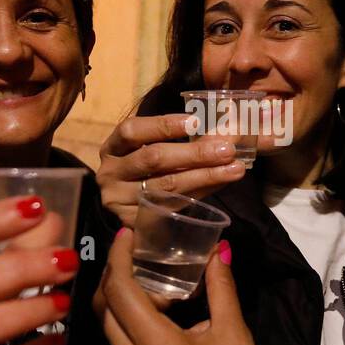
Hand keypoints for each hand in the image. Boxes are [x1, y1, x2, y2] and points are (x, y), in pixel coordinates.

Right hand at [97, 113, 246, 226]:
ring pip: (165, 187)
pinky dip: (199, 194)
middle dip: (194, 153)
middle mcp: (110, 173)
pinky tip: (219, 185)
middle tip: (227, 149)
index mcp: (112, 147)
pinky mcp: (133, 222)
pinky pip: (172, 207)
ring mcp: (119, 200)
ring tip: (234, 169)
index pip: (132, 131)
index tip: (195, 122)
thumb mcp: (151, 147)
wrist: (127, 204)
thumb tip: (224, 131)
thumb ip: (179, 138)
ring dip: (204, 176)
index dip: (163, 125)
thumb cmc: (145, 169)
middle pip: (153, 159)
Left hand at [98, 228, 257, 344]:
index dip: (118, 258)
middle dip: (113, 276)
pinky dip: (127, 322)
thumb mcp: (232, 331)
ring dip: (118, 300)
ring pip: (109, 329)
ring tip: (144, 278)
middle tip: (132, 253)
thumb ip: (220, 287)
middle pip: (105, 309)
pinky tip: (151, 310)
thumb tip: (218, 250)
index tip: (126, 235)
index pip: (120, 291)